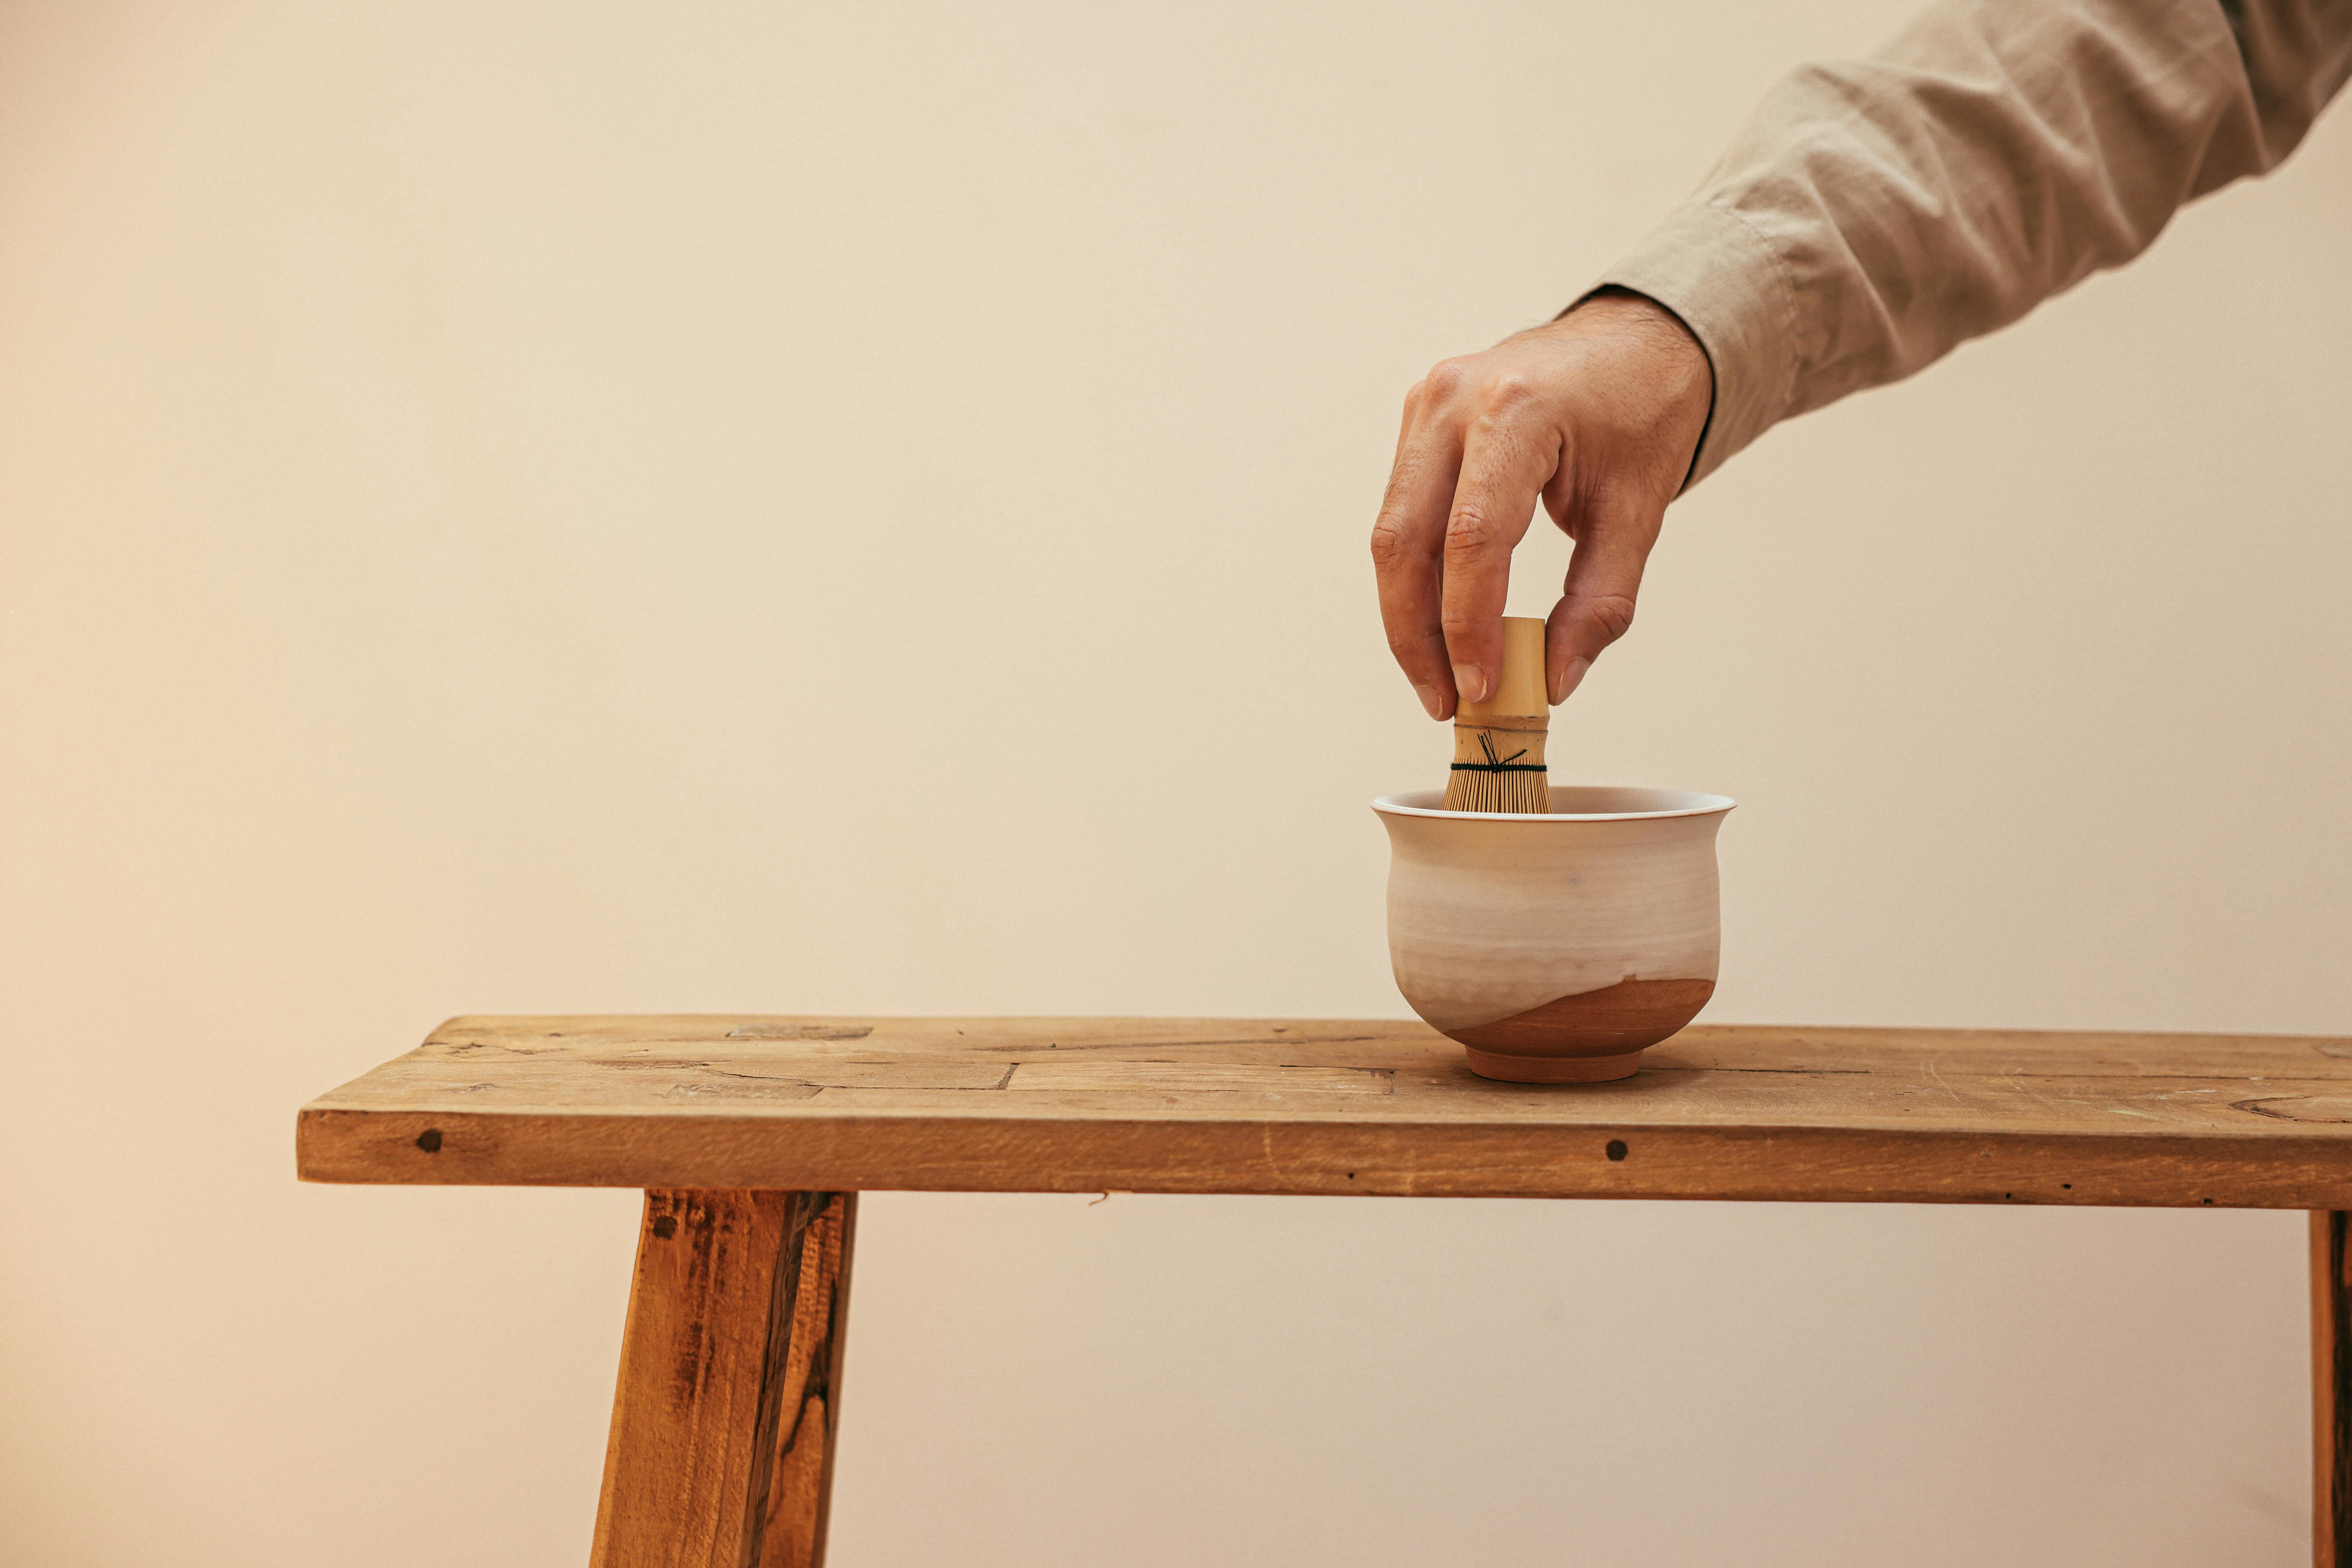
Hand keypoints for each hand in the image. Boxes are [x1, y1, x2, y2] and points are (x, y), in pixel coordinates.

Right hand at [1369, 291, 1712, 718]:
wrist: (1638, 339)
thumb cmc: (1643, 413)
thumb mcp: (1638, 510)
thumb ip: (1599, 601)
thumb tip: (1554, 681)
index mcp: (1517, 410)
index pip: (1473, 539)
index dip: (1468, 626)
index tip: (1482, 689)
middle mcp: (1454, 400)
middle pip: (1405, 541)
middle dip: (1416, 636)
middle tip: (1443, 701)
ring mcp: (1427, 404)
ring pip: (1390, 532)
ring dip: (1408, 613)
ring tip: (1438, 676)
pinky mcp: (1418, 421)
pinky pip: (1401, 512)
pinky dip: (1418, 574)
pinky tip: (1439, 621)